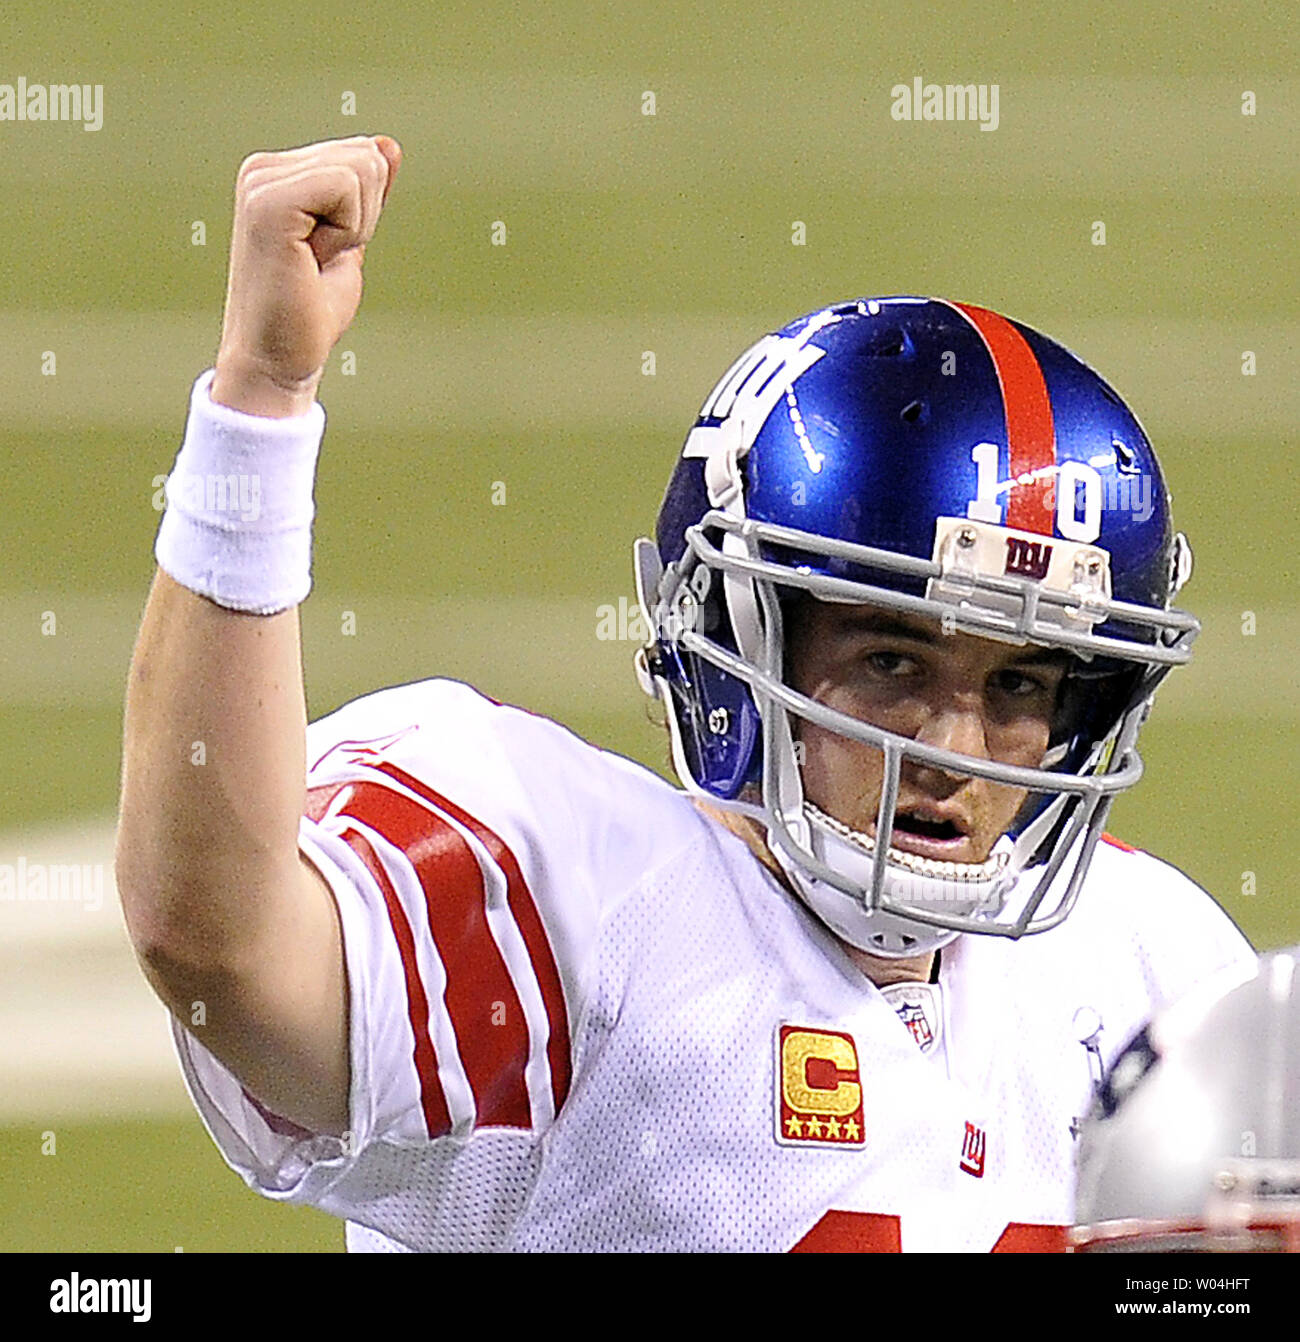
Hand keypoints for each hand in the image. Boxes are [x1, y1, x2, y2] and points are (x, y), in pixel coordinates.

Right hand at [210, 134, 401, 417]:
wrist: (280, 359)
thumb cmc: (312, 310)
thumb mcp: (350, 240)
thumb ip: (366, 193)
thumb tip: (388, 144)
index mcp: (277, 173)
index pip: (362, 155)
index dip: (365, 213)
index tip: (325, 252)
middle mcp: (262, 169)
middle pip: (365, 156)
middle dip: (363, 217)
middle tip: (321, 260)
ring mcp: (261, 181)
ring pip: (361, 168)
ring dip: (355, 227)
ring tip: (314, 261)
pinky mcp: (269, 202)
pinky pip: (345, 185)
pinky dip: (346, 231)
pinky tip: (312, 259)